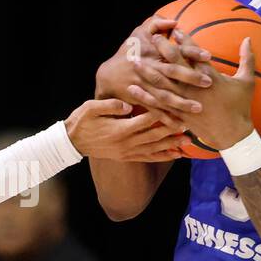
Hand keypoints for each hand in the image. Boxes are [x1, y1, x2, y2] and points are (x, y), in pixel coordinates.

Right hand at [64, 98, 192, 160]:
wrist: (71, 142)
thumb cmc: (81, 121)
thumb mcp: (91, 108)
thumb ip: (111, 105)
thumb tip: (129, 102)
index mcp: (119, 129)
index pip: (146, 120)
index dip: (163, 114)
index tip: (177, 107)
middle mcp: (126, 143)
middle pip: (154, 136)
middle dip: (173, 130)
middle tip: (190, 124)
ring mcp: (127, 152)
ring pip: (154, 149)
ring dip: (172, 145)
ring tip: (188, 142)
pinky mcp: (126, 157)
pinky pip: (148, 158)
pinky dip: (162, 157)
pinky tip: (176, 156)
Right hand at [95, 15, 212, 115]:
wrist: (108, 76)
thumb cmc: (128, 52)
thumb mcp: (138, 33)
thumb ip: (155, 24)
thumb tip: (175, 21)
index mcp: (151, 54)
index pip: (174, 52)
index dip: (190, 53)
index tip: (208, 56)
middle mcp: (149, 71)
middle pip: (171, 74)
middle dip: (190, 78)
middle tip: (208, 82)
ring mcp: (145, 88)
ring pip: (164, 96)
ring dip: (181, 103)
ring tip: (198, 109)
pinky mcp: (143, 102)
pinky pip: (156, 111)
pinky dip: (167, 119)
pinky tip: (181, 125)